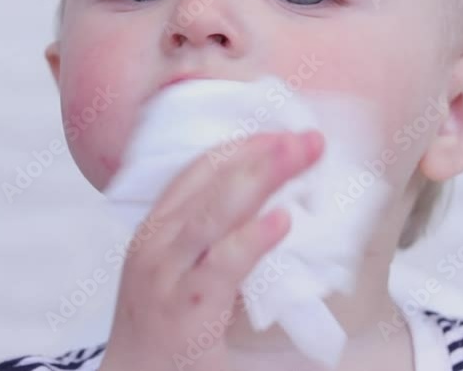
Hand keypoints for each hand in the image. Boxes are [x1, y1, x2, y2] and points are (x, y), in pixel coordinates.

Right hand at [99, 131, 323, 370]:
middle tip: (307, 138)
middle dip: (260, 154)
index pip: (198, 171)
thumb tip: (272, 209)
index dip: (242, 147)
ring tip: (299, 156)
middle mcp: (156, 242)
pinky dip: (253, 238)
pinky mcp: (185, 307)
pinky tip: (283, 220)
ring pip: (214, 212)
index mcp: (156, 229)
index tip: (282, 134)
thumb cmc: (162, 329)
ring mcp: (166, 273)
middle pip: (210, 182)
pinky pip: (222, 265)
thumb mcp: (178, 271)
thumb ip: (211, 241)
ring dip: (262, 179)